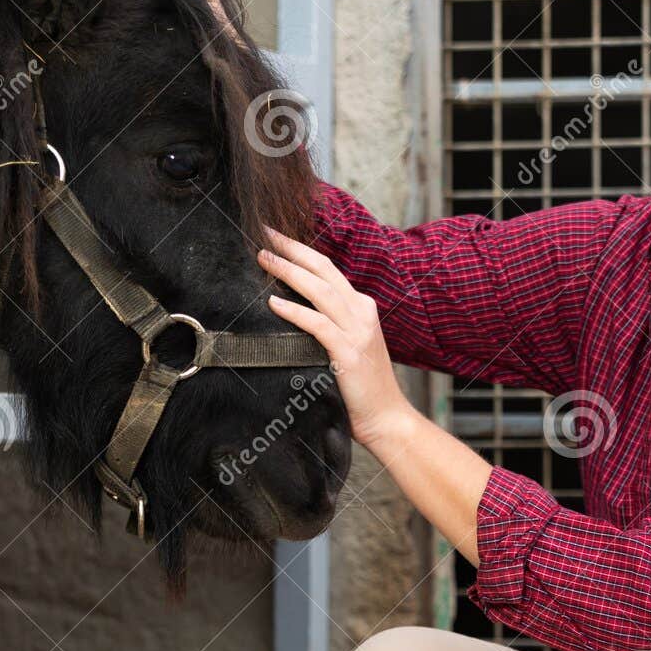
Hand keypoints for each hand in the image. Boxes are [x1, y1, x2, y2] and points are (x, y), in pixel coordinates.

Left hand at [258, 226, 414, 455]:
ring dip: (288, 271)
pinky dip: (295, 311)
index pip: (327, 269)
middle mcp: (362, 312)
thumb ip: (328, 326)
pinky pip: (318, 324)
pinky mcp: (349, 353)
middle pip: (323, 269)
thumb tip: (290, 311)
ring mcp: (357, 331)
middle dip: (291, 248)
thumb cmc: (361, 388)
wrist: (387, 419)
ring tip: (263, 259)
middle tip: (263, 231)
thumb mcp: (347, 347)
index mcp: (361, 308)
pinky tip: (274, 302)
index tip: (275, 236)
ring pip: (319, 290)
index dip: (300, 250)